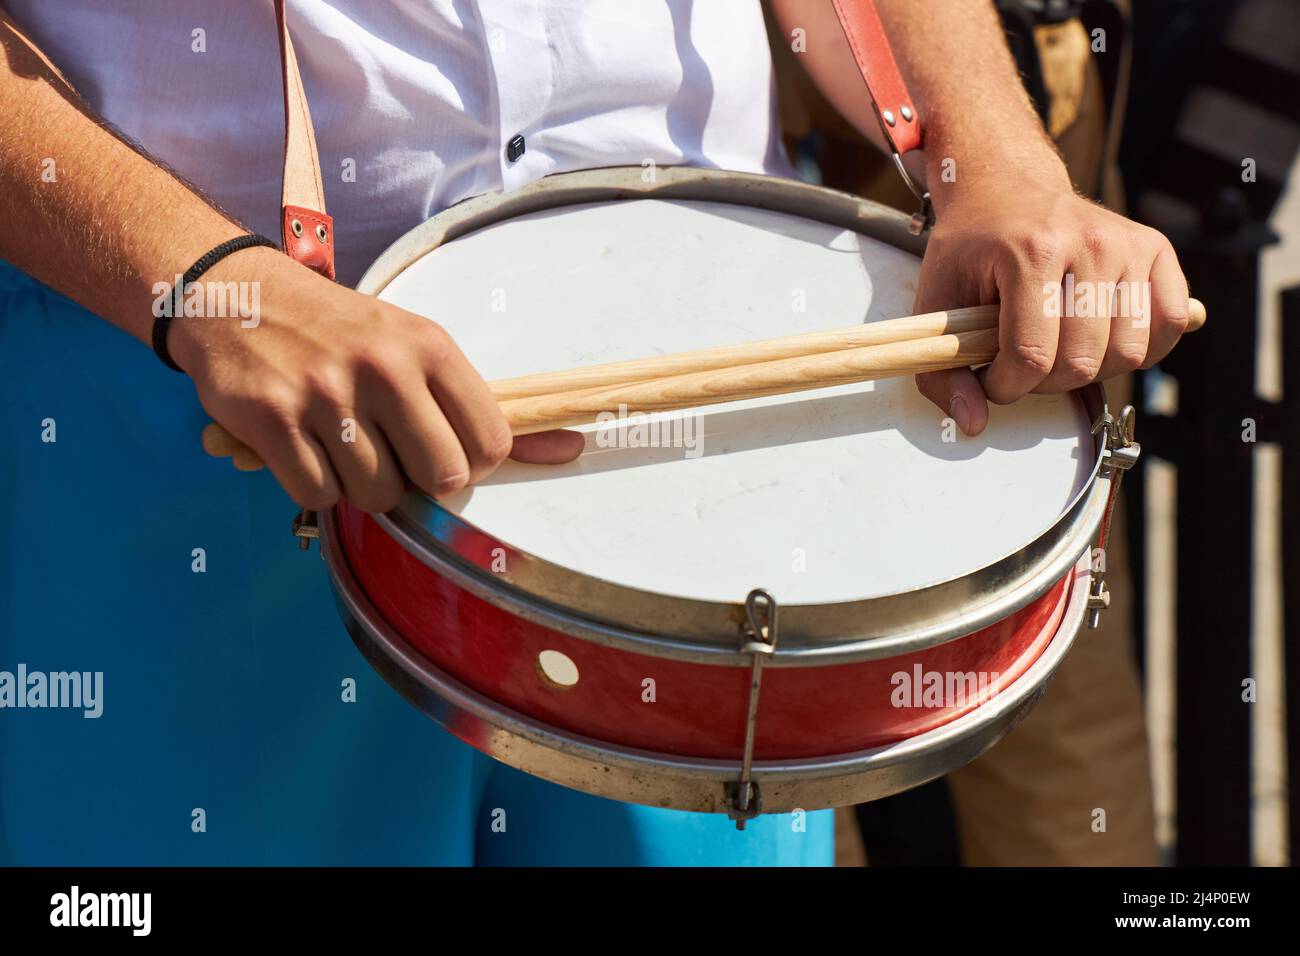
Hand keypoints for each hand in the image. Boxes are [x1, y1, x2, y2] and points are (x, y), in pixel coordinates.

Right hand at [170, 249, 582, 511]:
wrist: (234, 294)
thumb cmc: (337, 331)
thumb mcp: (410, 343)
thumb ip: (472, 403)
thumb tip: (567, 447)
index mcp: (428, 346)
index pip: (492, 443)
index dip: (472, 465)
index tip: (444, 453)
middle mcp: (383, 368)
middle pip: (442, 478)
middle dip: (421, 483)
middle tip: (391, 454)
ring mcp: (325, 395)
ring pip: (378, 495)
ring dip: (362, 485)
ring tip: (341, 442)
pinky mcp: (272, 422)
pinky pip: (319, 497)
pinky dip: (314, 488)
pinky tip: (304, 448)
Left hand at [912, 174, 1190, 435]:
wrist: (1006, 188)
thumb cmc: (970, 249)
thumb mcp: (936, 302)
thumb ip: (940, 371)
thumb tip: (972, 425)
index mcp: (1029, 252)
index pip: (1031, 356)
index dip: (1007, 387)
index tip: (991, 379)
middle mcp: (1088, 244)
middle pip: (1082, 362)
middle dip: (1045, 383)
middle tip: (1022, 365)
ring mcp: (1127, 244)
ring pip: (1128, 354)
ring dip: (1091, 372)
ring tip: (1059, 350)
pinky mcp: (1156, 249)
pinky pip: (1168, 326)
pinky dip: (1140, 349)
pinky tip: (1101, 340)